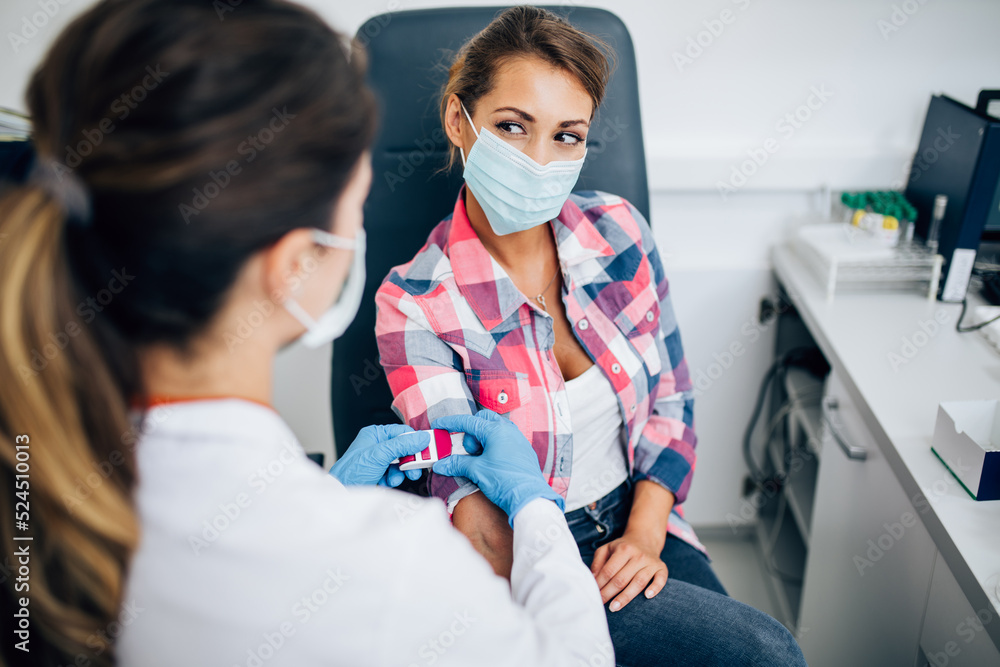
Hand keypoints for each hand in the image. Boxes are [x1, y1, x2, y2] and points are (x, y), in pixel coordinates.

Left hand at [329, 424, 427, 486]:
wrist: (341, 495)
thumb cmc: (351, 473)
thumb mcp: (379, 455)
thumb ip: (402, 445)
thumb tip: (421, 438)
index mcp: (375, 434)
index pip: (402, 432)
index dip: (415, 441)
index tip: (426, 450)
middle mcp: (377, 446)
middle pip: (404, 449)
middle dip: (409, 460)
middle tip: (415, 467)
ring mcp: (378, 461)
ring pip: (401, 463)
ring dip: (400, 472)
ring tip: (394, 478)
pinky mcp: (379, 474)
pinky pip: (395, 474)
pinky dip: (393, 480)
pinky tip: (386, 483)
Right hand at [430, 410, 563, 524]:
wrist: (529, 498)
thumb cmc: (504, 481)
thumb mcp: (476, 471)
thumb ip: (457, 464)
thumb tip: (442, 464)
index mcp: (496, 430)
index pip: (468, 422)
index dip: (451, 423)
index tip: (439, 424)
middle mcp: (508, 430)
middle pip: (482, 420)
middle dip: (471, 433)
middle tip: (469, 452)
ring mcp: (517, 438)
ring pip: (494, 429)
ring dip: (482, 439)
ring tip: (480, 459)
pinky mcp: (523, 449)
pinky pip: (504, 439)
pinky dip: (493, 445)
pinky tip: (492, 462)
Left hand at [591, 532, 668, 611]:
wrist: (645, 539)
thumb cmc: (622, 548)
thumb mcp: (607, 549)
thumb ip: (598, 562)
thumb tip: (593, 579)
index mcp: (623, 549)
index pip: (609, 570)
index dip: (600, 584)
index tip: (594, 594)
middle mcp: (638, 555)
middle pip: (622, 579)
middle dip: (609, 593)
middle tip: (601, 603)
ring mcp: (650, 562)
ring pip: (638, 582)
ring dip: (626, 596)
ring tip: (615, 607)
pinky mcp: (662, 568)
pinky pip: (661, 579)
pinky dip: (655, 588)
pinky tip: (647, 596)